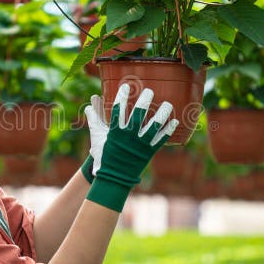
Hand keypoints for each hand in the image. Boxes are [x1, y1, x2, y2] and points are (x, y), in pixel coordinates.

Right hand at [86, 83, 178, 211]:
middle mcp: (128, 137)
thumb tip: (88, 106)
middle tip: (149, 91)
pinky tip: (175, 122)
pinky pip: (160, 140)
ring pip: (153, 126)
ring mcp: (140, 145)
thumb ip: (94, 120)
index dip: (122, 96)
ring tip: (168, 104)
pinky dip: (168, 131)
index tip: (126, 86)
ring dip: (162, 114)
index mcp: (115, 132)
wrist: (113, 177)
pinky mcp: (148, 152)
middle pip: (138, 115)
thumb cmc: (104, 155)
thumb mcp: (97, 137)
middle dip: (144, 101)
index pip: (118, 110)